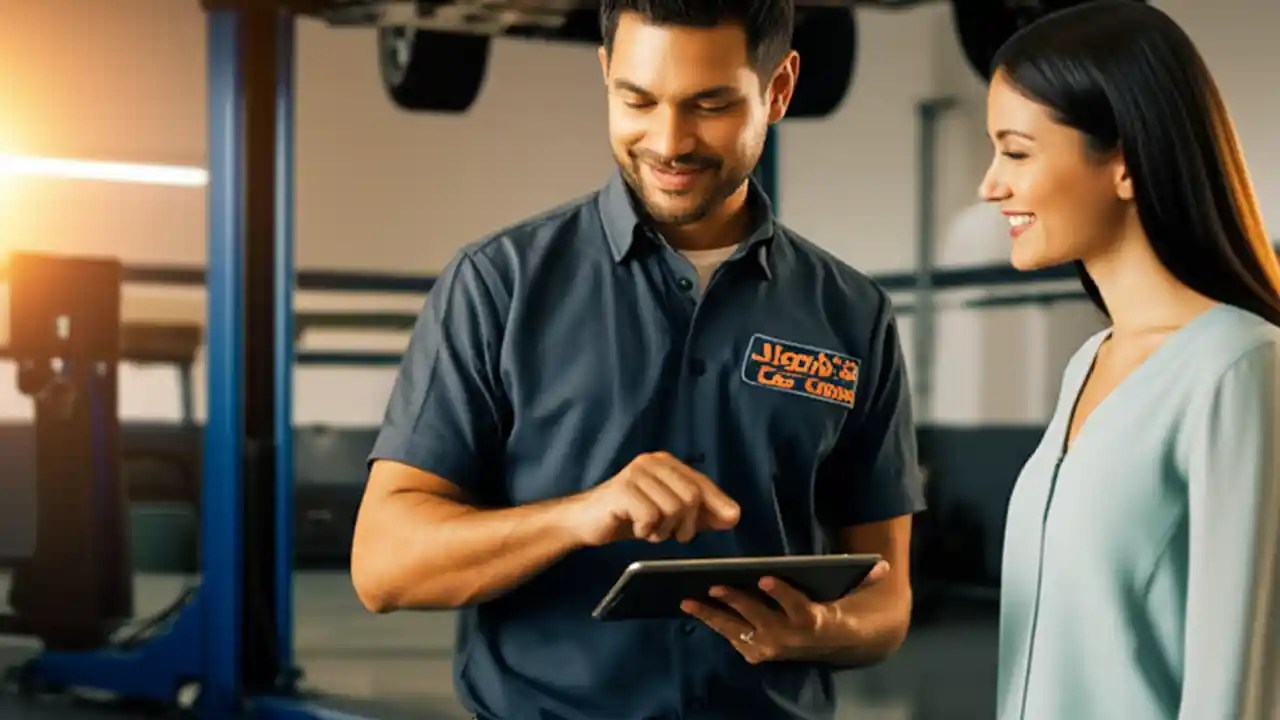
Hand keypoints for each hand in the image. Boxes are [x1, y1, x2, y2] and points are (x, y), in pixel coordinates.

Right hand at [565, 452, 739, 547]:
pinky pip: (652, 516)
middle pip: (691, 496)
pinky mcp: (623, 490)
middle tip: (670, 534)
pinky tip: (636, 528)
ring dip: (664, 530)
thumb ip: (700, 514)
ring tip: (649, 530)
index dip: (718, 502)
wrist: (585, 522)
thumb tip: (733, 516)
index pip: (701, 482)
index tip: (733, 519)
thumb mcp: (669, 516)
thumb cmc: (629, 517)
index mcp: (665, 463)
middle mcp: (652, 462)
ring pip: (674, 508)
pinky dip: (647, 531)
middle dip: (686, 524)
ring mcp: (636, 473)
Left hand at [681, 561, 890, 664]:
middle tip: (715, 585)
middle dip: (737, 601)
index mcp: (812, 621)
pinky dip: (711, 622)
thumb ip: (866, 578)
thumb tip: (883, 564)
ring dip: (711, 616)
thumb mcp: (852, 595)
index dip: (781, 593)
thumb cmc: (835, 607)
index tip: (766, 577)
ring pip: (737, 630)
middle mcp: (788, 638)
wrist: (834, 644)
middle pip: (759, 619)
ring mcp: (769, 647)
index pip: (798, 607)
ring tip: (687, 599)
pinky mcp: (755, 651)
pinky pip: (730, 636)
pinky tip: (692, 607)